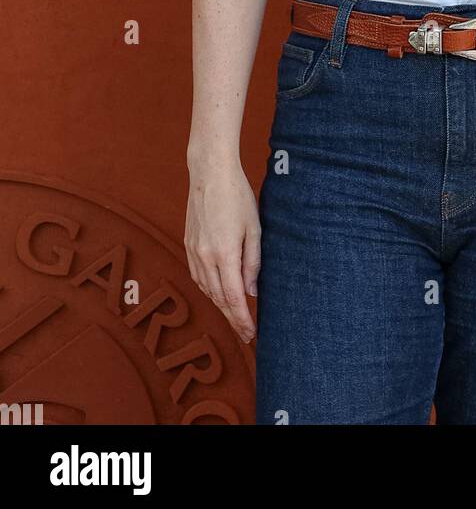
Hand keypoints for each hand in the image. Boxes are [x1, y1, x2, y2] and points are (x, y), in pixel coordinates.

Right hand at [184, 157, 260, 343]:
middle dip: (232, 318)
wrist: (209, 173)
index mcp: (224, 254)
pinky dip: (209, 289)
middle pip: (218, 298)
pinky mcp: (188, 245)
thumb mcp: (254, 228)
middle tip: (245, 333)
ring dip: (220, 305)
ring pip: (206, 289)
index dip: (242, 319)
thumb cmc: (237, 196)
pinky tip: (218, 293)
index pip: (233, 298)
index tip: (250, 334)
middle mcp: (205, 257)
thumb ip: (253, 262)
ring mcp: (193, 251)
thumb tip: (251, 291)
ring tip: (235, 316)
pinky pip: (198, 276)